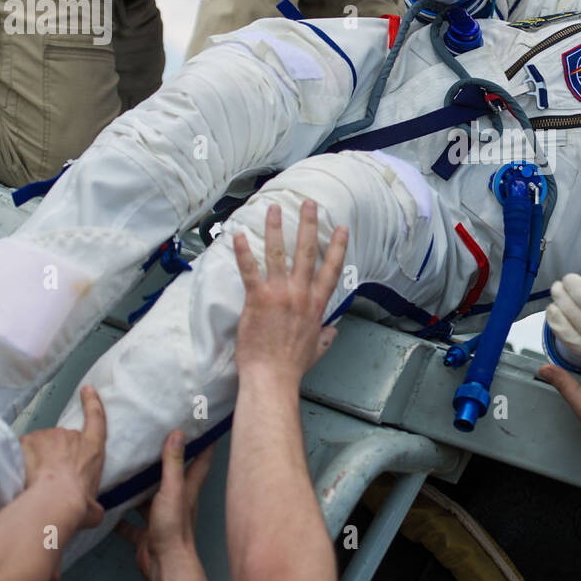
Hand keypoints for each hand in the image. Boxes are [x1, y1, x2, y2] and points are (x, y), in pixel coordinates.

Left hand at [20, 384, 106, 528]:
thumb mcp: (93, 510)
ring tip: (29, 479)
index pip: (96, 419)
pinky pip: (20, 448)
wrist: (51, 502)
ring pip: (39, 444)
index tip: (87, 389)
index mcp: (92, 449)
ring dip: (35, 457)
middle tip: (45, 475)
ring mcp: (48, 435)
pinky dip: (18, 459)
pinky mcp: (26, 440)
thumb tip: (94, 512)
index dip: (92, 403)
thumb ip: (93, 506)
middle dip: (54, 452)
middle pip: (61, 439)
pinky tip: (15, 474)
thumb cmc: (76, 506)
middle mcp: (71, 436)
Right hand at [116, 430, 213, 580]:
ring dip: (139, 488)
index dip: (204, 442)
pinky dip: (122, 516)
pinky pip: (131, 523)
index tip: (203, 426)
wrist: (164, 564)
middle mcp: (177, 500)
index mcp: (188, 488)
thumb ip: (173, 463)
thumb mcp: (173, 490)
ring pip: (149, 498)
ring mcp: (161, 517)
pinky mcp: (146, 533)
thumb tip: (178, 434)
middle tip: (151, 444)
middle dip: (164, 462)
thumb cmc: (173, 528)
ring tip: (125, 471)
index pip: (201, 459)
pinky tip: (111, 507)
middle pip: (172, 477)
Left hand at [232, 201, 348, 385]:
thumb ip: (325, 337)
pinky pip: (249, 270)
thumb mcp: (316, 350)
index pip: (331, 270)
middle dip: (309, 225)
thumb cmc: (292, 367)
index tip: (341, 228)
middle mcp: (301, 294)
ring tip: (273, 208)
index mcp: (316, 305)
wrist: (272, 377)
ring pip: (278, 253)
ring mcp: (279, 294)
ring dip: (275, 228)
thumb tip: (333, 331)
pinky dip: (244, 252)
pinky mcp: (257, 299)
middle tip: (309, 203)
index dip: (337, 247)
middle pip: (307, 252)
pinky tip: (238, 235)